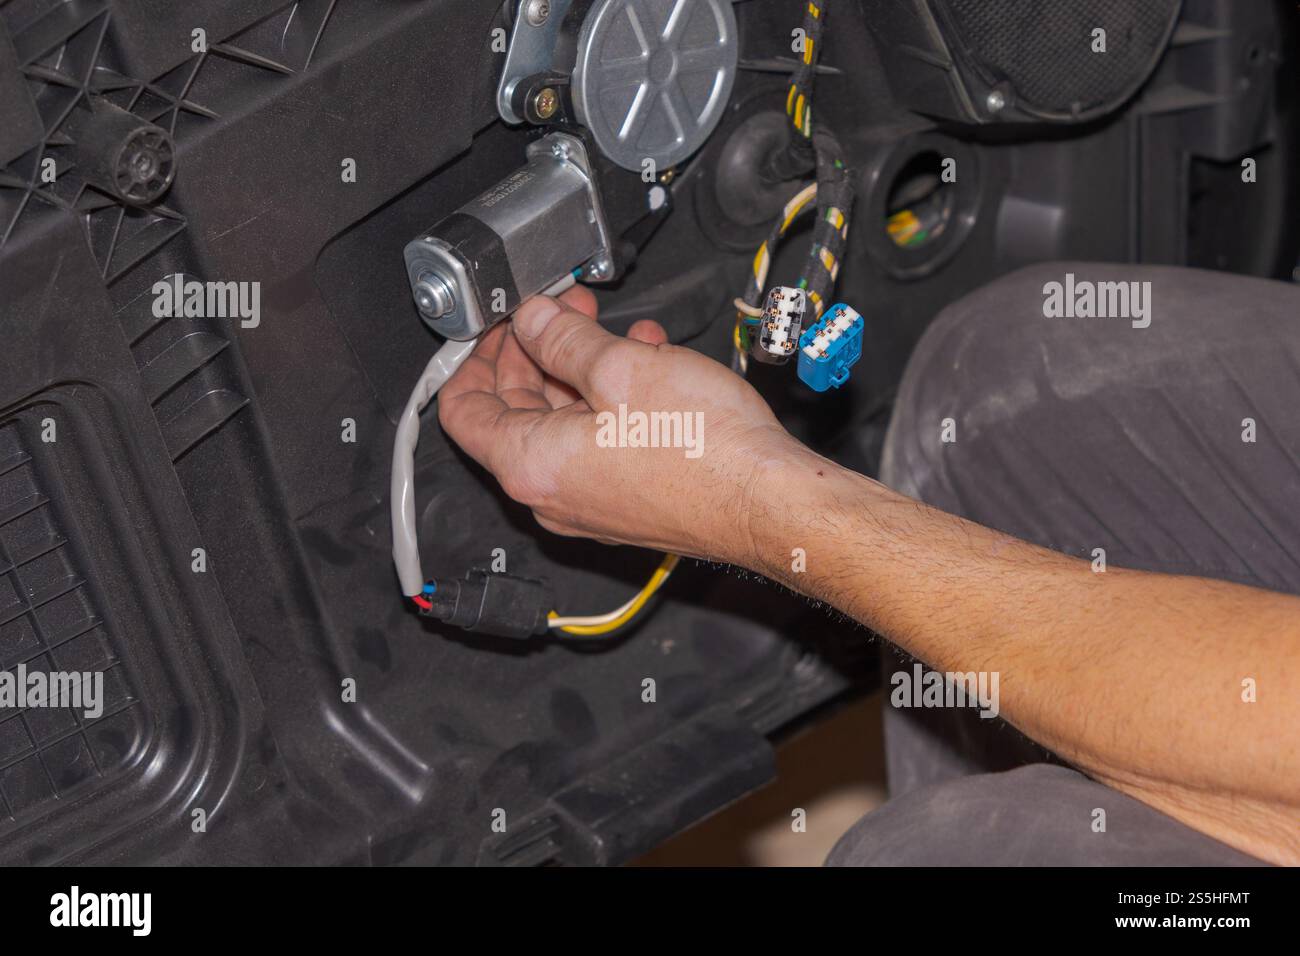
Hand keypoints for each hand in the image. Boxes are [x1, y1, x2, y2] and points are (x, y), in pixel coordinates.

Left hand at [437, 287, 800, 564]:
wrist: (770, 503)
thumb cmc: (706, 454)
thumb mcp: (621, 369)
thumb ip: (563, 338)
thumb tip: (535, 320)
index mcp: (531, 465)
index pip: (463, 413)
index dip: (472, 359)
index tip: (495, 325)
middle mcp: (553, 493)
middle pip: (515, 413)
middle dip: (535, 351)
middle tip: (559, 311)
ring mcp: (591, 501)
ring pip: (563, 423)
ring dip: (580, 368)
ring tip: (612, 330)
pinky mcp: (628, 500)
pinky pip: (599, 442)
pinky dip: (611, 398)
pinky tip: (646, 363)